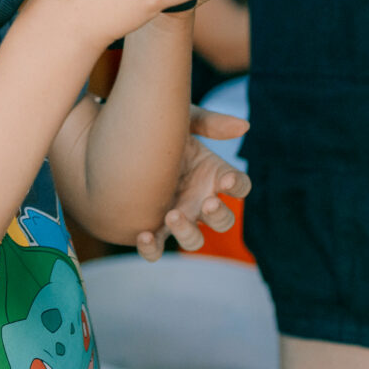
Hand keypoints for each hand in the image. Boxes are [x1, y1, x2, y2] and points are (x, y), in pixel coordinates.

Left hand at [135, 106, 252, 259]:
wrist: (123, 139)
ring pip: (192, 239)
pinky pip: (155, 248)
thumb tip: (244, 126)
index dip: (237, 186)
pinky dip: (152, 248)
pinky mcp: (153, 228)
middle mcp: (200, 201)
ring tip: (173, 215)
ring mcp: (178, 216)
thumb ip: (209, 123)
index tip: (228, 180)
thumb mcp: (182, 120)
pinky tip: (143, 235)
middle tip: (208, 203)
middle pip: (222, 220)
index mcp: (213, 175)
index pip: (238, 185)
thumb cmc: (161, 130)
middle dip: (219, 215)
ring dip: (187, 232)